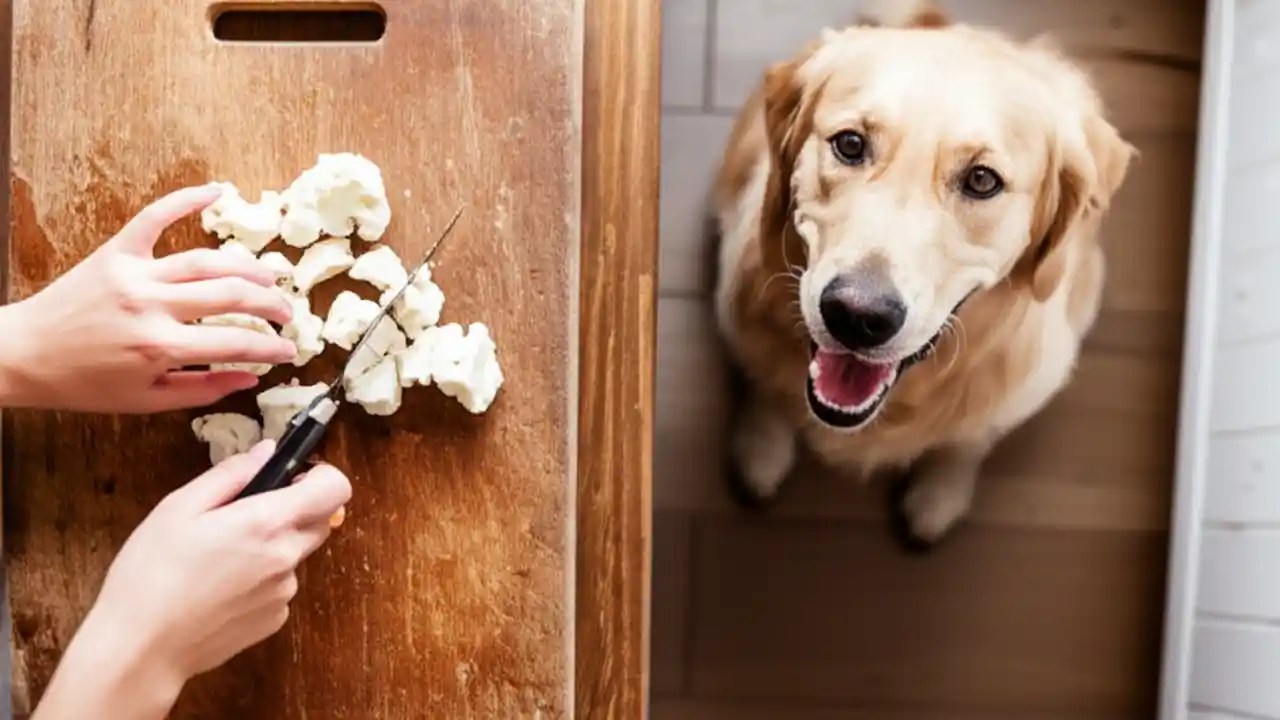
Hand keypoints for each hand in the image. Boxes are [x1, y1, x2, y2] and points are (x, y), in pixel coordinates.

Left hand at [0, 184, 295, 412]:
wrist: (22, 355)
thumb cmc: (81, 383)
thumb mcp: (146, 401)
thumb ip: (202, 390)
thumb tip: (248, 379)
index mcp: (159, 346)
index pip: (235, 343)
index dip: (270, 348)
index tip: (288, 350)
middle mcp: (151, 305)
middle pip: (231, 295)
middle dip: (269, 304)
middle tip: (286, 312)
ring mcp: (134, 274)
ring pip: (207, 261)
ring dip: (246, 268)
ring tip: (268, 278)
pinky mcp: (116, 253)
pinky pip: (155, 218)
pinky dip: (186, 199)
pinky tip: (217, 191)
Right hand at [34, 443, 350, 718]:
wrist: (141, 648)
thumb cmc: (152, 574)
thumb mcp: (179, 507)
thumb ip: (230, 475)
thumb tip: (266, 453)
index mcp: (267, 523)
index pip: (335, 489)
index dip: (320, 477)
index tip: (292, 477)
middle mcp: (286, 557)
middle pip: (319, 521)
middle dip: (293, 510)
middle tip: (244, 514)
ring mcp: (283, 593)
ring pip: (294, 555)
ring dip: (271, 548)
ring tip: (217, 559)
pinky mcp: (274, 619)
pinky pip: (278, 587)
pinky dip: (259, 580)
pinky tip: (217, 588)